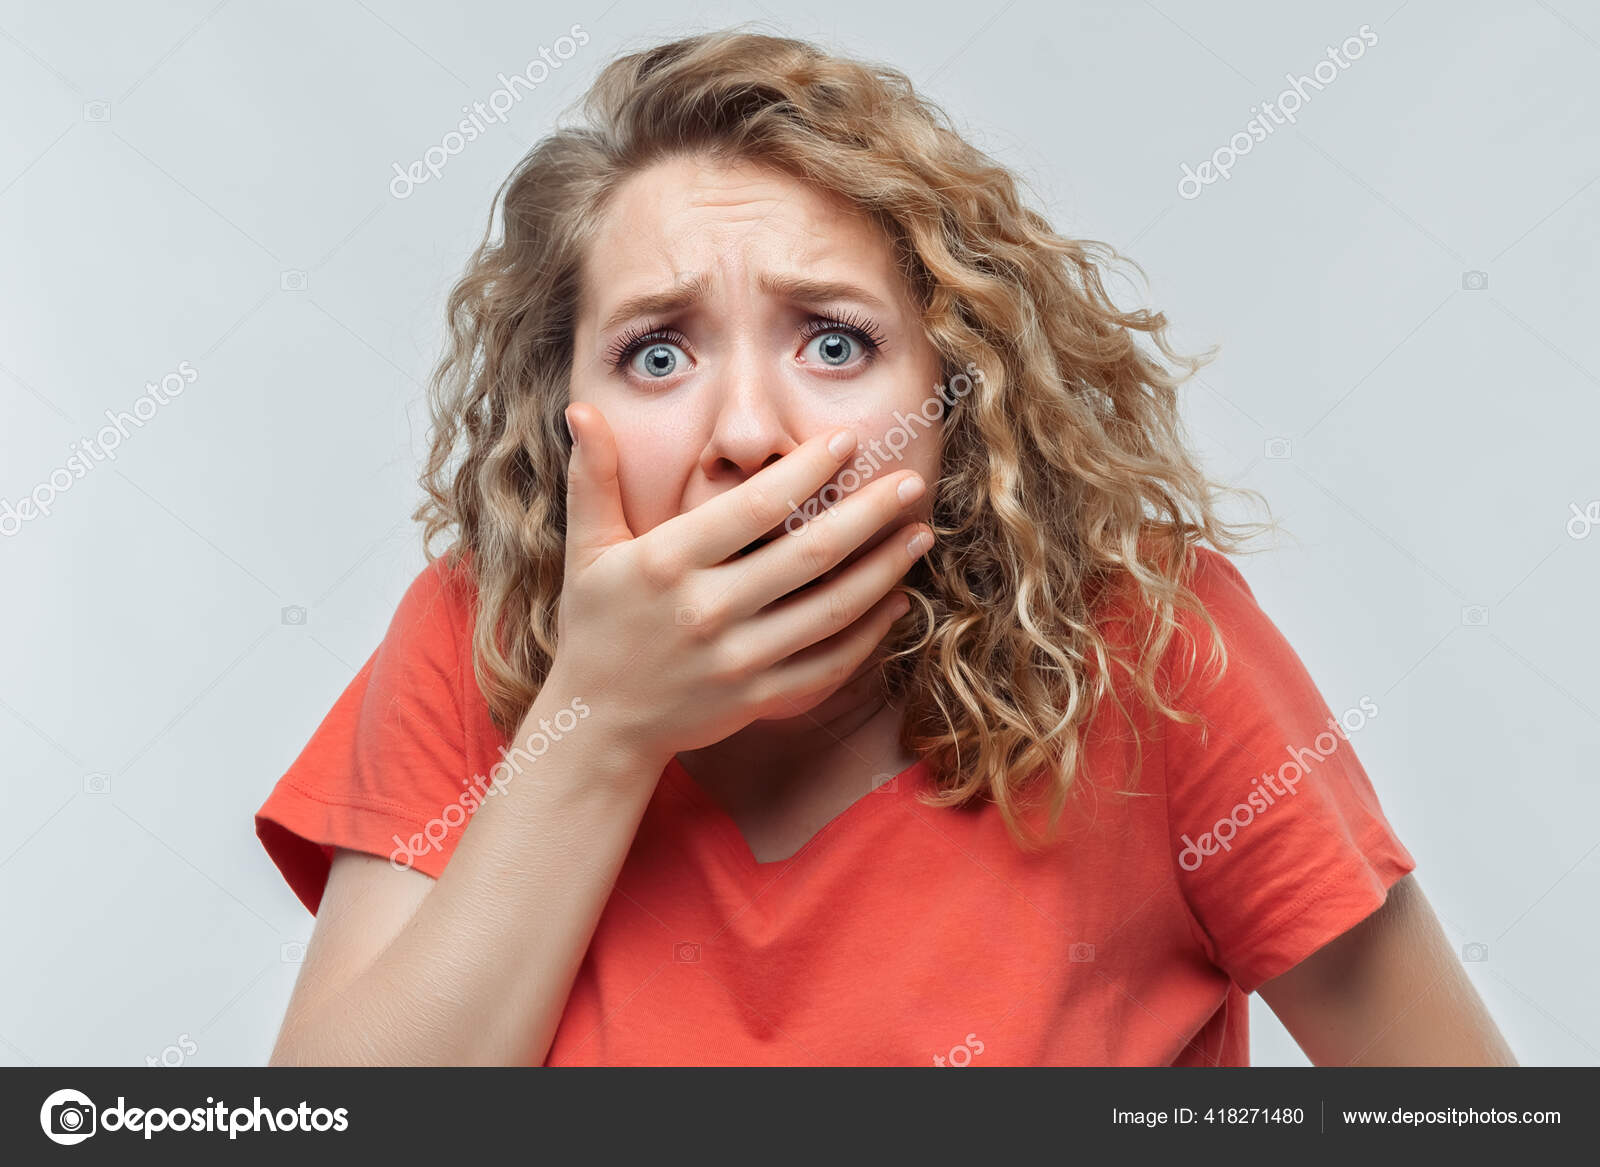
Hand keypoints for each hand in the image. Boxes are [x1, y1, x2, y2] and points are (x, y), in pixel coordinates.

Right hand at [545, 402, 932, 772]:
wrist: (599, 723)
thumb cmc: (596, 624)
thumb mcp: (586, 549)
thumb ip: (593, 478)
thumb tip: (582, 411)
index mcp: (667, 563)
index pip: (754, 507)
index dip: (807, 469)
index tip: (847, 440)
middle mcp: (705, 611)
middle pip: (809, 554)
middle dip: (869, 514)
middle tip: (911, 481)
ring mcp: (736, 660)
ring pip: (830, 610)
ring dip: (884, 570)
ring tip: (920, 533)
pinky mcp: (758, 698)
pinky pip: (828, 663)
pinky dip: (868, 633)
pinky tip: (897, 601)